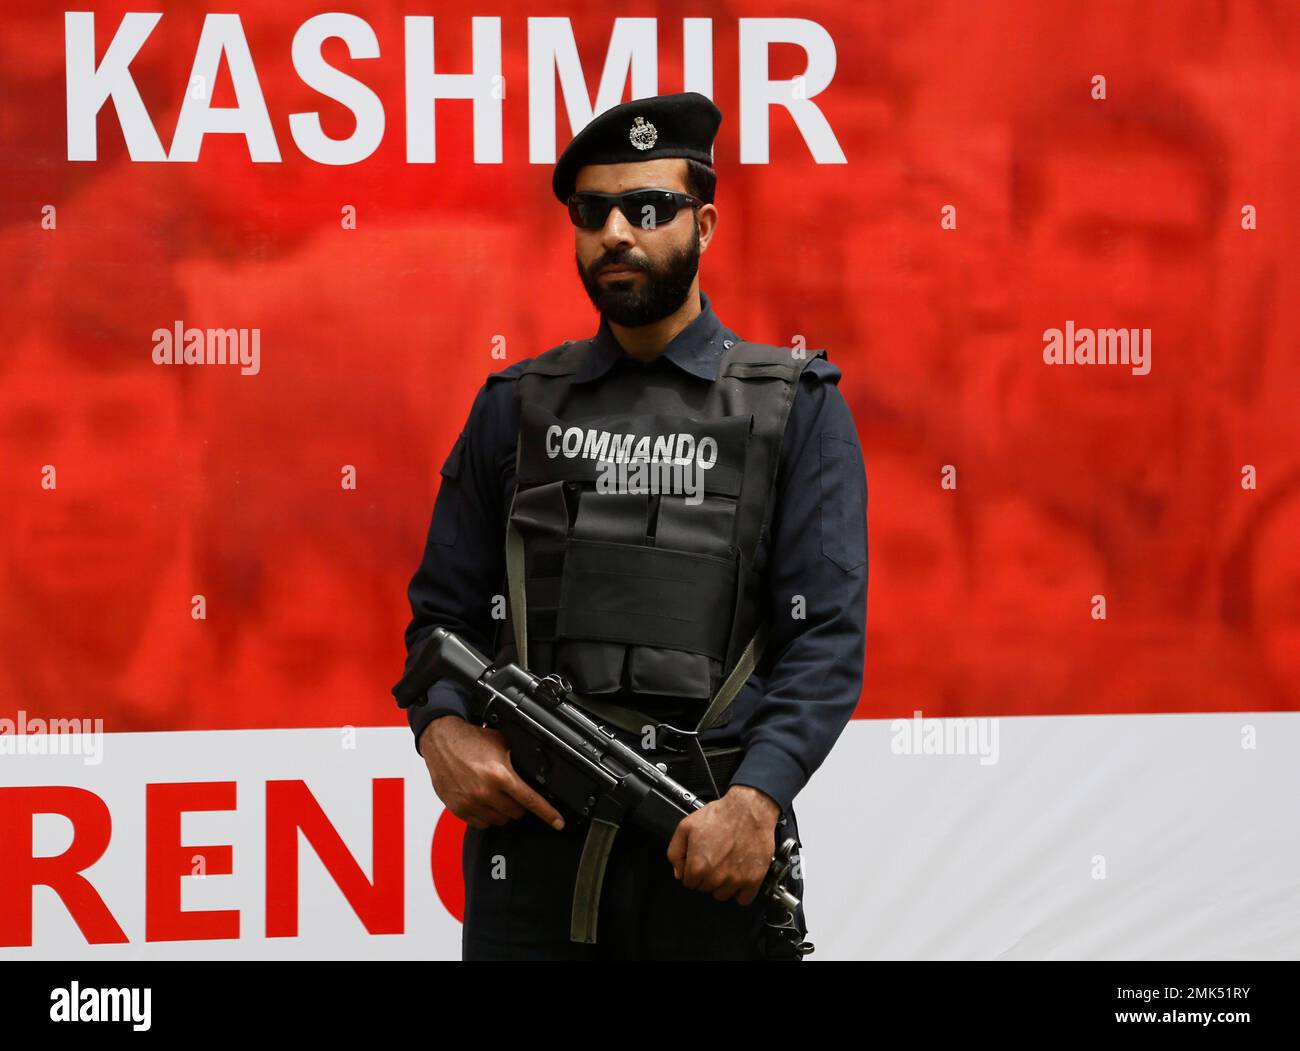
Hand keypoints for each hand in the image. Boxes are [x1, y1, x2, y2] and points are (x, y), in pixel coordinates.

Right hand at [418, 715, 564, 831]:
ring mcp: (471, 802)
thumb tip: (536, 772)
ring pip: (499, 821)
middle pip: (516, 813)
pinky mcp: (459, 809)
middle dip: (518, 805)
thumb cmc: (470, 741)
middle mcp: (485, 791)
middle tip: (512, 792)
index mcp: (500, 775)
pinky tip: (483, 801)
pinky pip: (481, 824)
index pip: (530, 800)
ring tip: (496, 794)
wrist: (441, 741)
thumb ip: (519, 760)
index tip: (558, 823)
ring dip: (502, 811)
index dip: (548, 813)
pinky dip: (486, 816)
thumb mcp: (502, 744)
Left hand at [665, 784, 780, 905]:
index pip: (689, 882)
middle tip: (715, 858)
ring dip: (723, 884)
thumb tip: (678, 872)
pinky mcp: (753, 880)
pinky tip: (739, 876)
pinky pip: (744, 899)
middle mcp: (716, 876)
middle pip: (705, 888)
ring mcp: (735, 880)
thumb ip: (675, 852)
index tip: (700, 861)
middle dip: (707, 876)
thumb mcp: (686, 826)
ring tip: (727, 865)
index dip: (693, 870)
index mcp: (698, 865)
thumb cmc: (721, 815)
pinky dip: (741, 891)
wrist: (749, 809)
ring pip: (722, 895)